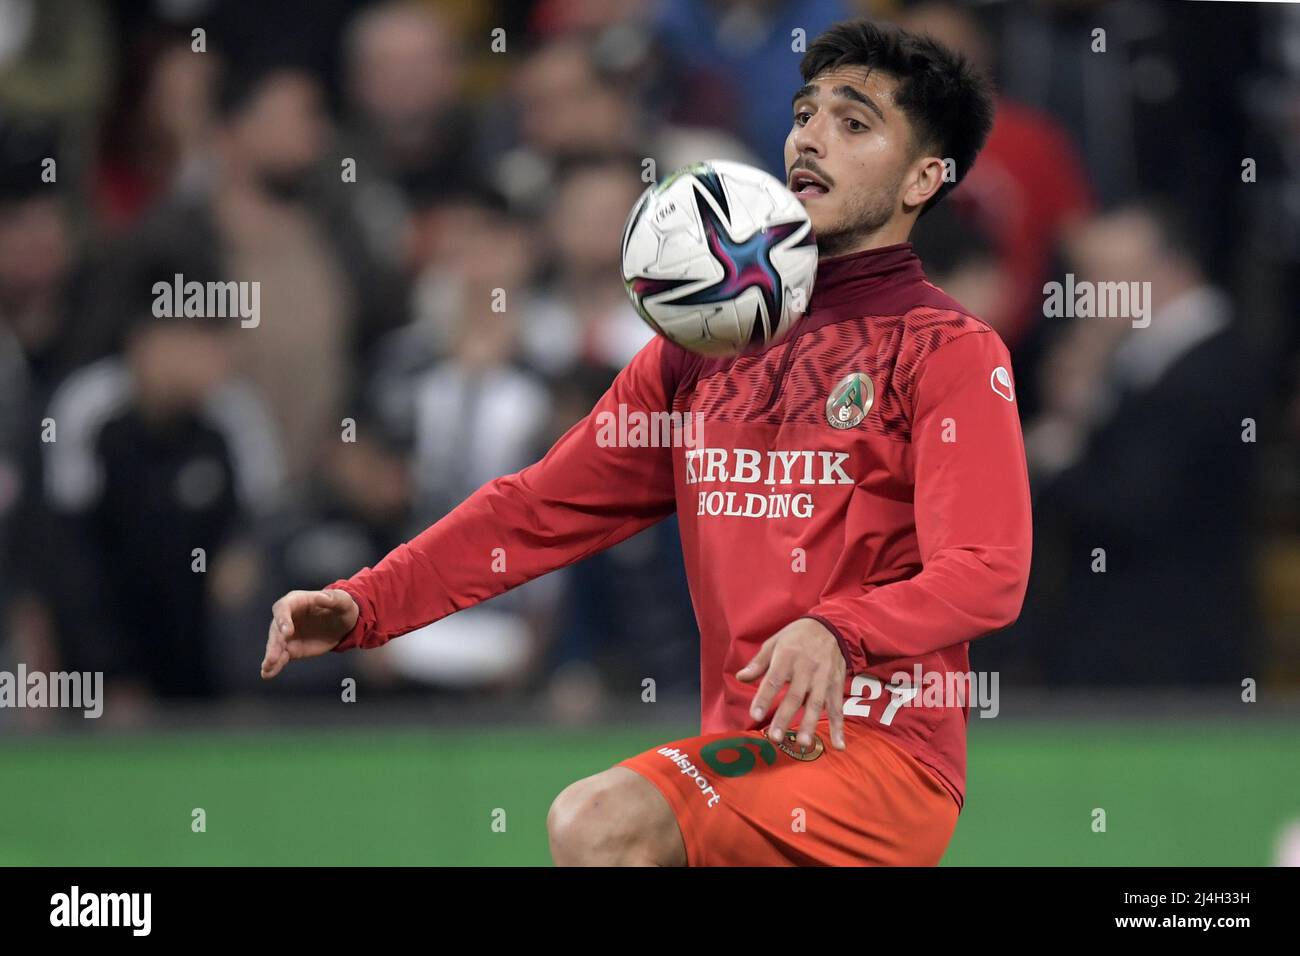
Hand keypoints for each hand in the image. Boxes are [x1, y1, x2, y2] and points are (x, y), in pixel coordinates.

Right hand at [261, 589, 358, 678]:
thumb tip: (323, 597)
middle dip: (274, 643)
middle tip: (273, 656)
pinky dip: (273, 666)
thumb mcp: (343, 601)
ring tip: (267, 667)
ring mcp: (286, 635)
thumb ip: (334, 599)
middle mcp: (286, 617)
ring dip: (271, 656)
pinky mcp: (290, 649)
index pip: (283, 608)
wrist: (341, 622)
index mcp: (296, 601)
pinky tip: (267, 674)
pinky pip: (280, 657)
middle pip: (276, 629)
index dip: (283, 619)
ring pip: (275, 645)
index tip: (287, 632)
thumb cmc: (340, 606)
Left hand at [737, 618, 846, 749]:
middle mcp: (806, 669)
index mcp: (787, 657)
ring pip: (816, 704)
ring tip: (803, 744)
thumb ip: (758, 662)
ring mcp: (823, 678)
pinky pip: (837, 708)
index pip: (773, 679)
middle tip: (775, 737)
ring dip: (810, 724)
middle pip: (794, 696)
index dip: (764, 698)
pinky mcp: (836, 685)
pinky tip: (839, 745)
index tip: (755, 715)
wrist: (832, 626)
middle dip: (785, 718)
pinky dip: (839, 727)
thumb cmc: (797, 636)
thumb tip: (740, 677)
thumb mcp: (775, 642)